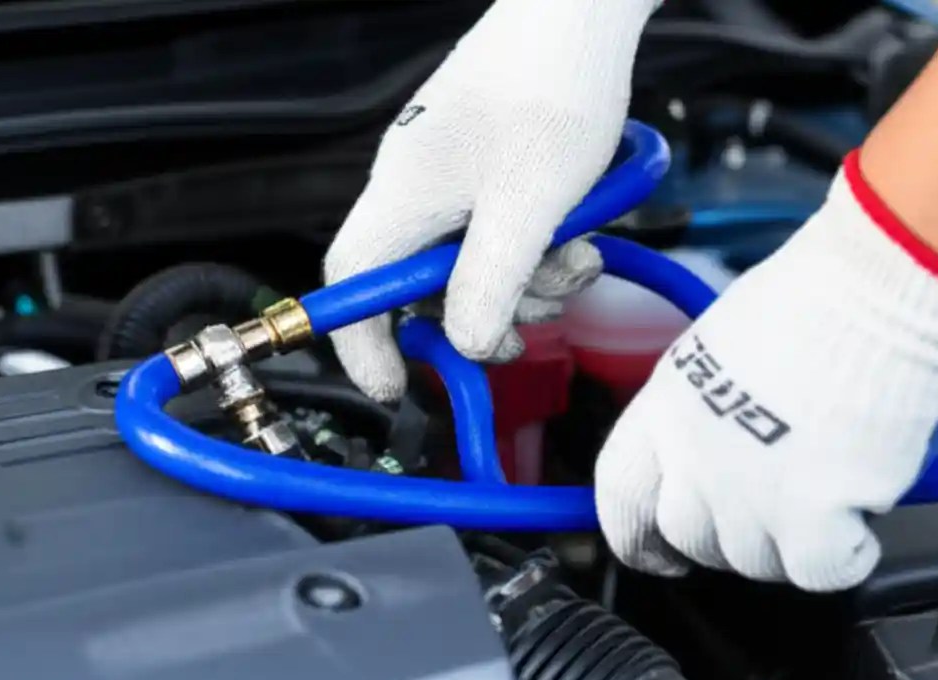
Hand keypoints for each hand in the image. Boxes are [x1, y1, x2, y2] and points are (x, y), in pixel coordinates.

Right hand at [324, 0, 658, 400]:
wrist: (582, 13)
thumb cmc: (551, 91)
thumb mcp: (526, 208)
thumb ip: (490, 284)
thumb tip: (469, 345)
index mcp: (402, 194)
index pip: (354, 281)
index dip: (362, 340)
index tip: (395, 385)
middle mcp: (416, 184)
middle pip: (425, 281)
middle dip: (483, 312)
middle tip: (528, 329)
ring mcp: (453, 171)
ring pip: (475, 259)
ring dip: (529, 279)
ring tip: (578, 257)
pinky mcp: (490, 161)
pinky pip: (503, 226)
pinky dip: (540, 244)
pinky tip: (580, 231)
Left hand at [595, 155, 937, 591]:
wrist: (878, 287)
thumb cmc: (818, 296)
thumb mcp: (722, 346)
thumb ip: (708, 409)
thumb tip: (728, 448)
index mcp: (665, 406)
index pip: (619, 493)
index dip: (635, 534)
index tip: (659, 551)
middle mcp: (693, 456)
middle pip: (689, 537)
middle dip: (730, 539)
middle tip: (775, 514)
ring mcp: (747, 490)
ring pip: (754, 562)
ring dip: (792, 545)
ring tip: (830, 493)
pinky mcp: (812, 513)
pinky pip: (820, 571)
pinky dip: (846, 556)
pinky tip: (861, 519)